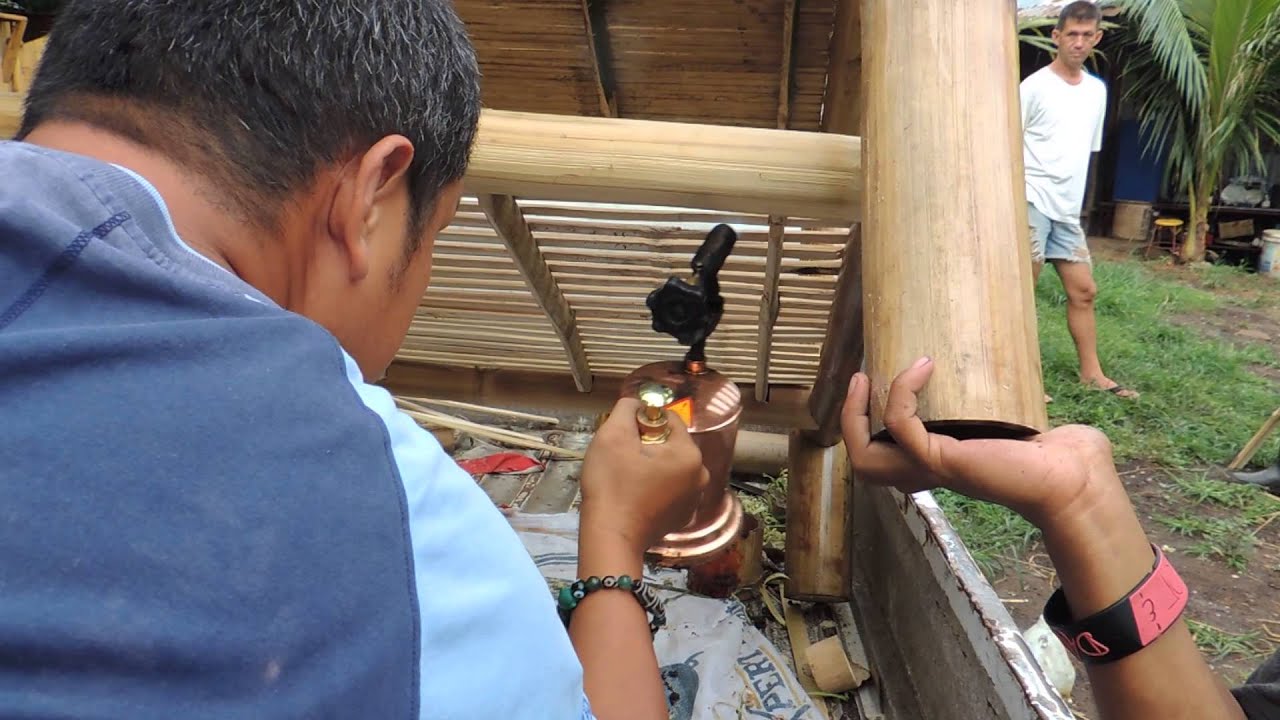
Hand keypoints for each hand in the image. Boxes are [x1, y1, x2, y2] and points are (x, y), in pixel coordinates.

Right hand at [578, 398, 709, 555]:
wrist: (610, 536)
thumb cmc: (612, 484)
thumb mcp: (613, 435)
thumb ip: (627, 409)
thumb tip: (636, 404)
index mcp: (689, 454)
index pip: (668, 419)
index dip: (642, 422)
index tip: (623, 437)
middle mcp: (700, 475)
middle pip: (670, 444)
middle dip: (646, 445)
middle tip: (622, 459)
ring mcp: (693, 500)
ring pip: (669, 467)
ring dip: (650, 466)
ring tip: (626, 478)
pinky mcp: (681, 517)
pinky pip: (668, 489)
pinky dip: (653, 487)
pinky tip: (634, 496)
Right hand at [840, 357, 1118, 530]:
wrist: (1079, 482)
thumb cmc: (1065, 459)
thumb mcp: (1023, 421)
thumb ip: (1013, 402)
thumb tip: (1019, 368)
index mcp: (947, 464)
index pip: (890, 456)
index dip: (871, 423)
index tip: (878, 380)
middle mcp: (933, 471)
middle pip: (866, 465)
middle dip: (850, 421)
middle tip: (860, 379)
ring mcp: (934, 468)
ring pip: (866, 459)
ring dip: (855, 416)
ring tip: (867, 375)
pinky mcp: (942, 460)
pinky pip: (899, 426)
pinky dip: (902, 393)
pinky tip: (924, 366)